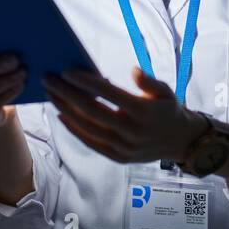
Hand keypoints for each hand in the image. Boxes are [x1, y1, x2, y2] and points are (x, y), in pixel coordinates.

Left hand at [42, 65, 206, 164]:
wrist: (181, 142)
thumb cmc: (169, 110)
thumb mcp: (166, 91)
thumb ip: (149, 81)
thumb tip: (133, 71)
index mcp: (143, 111)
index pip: (109, 94)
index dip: (86, 82)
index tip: (66, 71)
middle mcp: (132, 131)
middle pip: (91, 110)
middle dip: (66, 93)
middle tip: (47, 79)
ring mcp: (124, 147)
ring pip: (87, 127)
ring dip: (65, 110)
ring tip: (50, 94)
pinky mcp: (118, 158)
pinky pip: (91, 143)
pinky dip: (74, 129)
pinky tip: (61, 115)